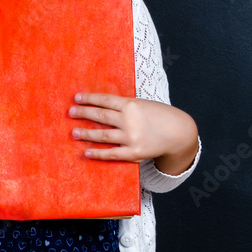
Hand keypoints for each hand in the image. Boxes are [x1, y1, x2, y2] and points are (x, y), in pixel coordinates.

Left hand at [69, 92, 198, 173]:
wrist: (180, 133)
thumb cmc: (160, 116)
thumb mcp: (143, 104)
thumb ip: (125, 106)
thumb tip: (101, 105)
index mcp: (132, 104)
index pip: (105, 100)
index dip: (89, 98)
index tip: (76, 98)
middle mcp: (130, 120)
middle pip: (101, 115)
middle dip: (84, 113)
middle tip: (70, 113)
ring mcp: (131, 137)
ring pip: (103, 134)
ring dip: (86, 133)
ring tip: (74, 132)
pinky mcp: (134, 153)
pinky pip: (112, 154)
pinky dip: (98, 153)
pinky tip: (86, 152)